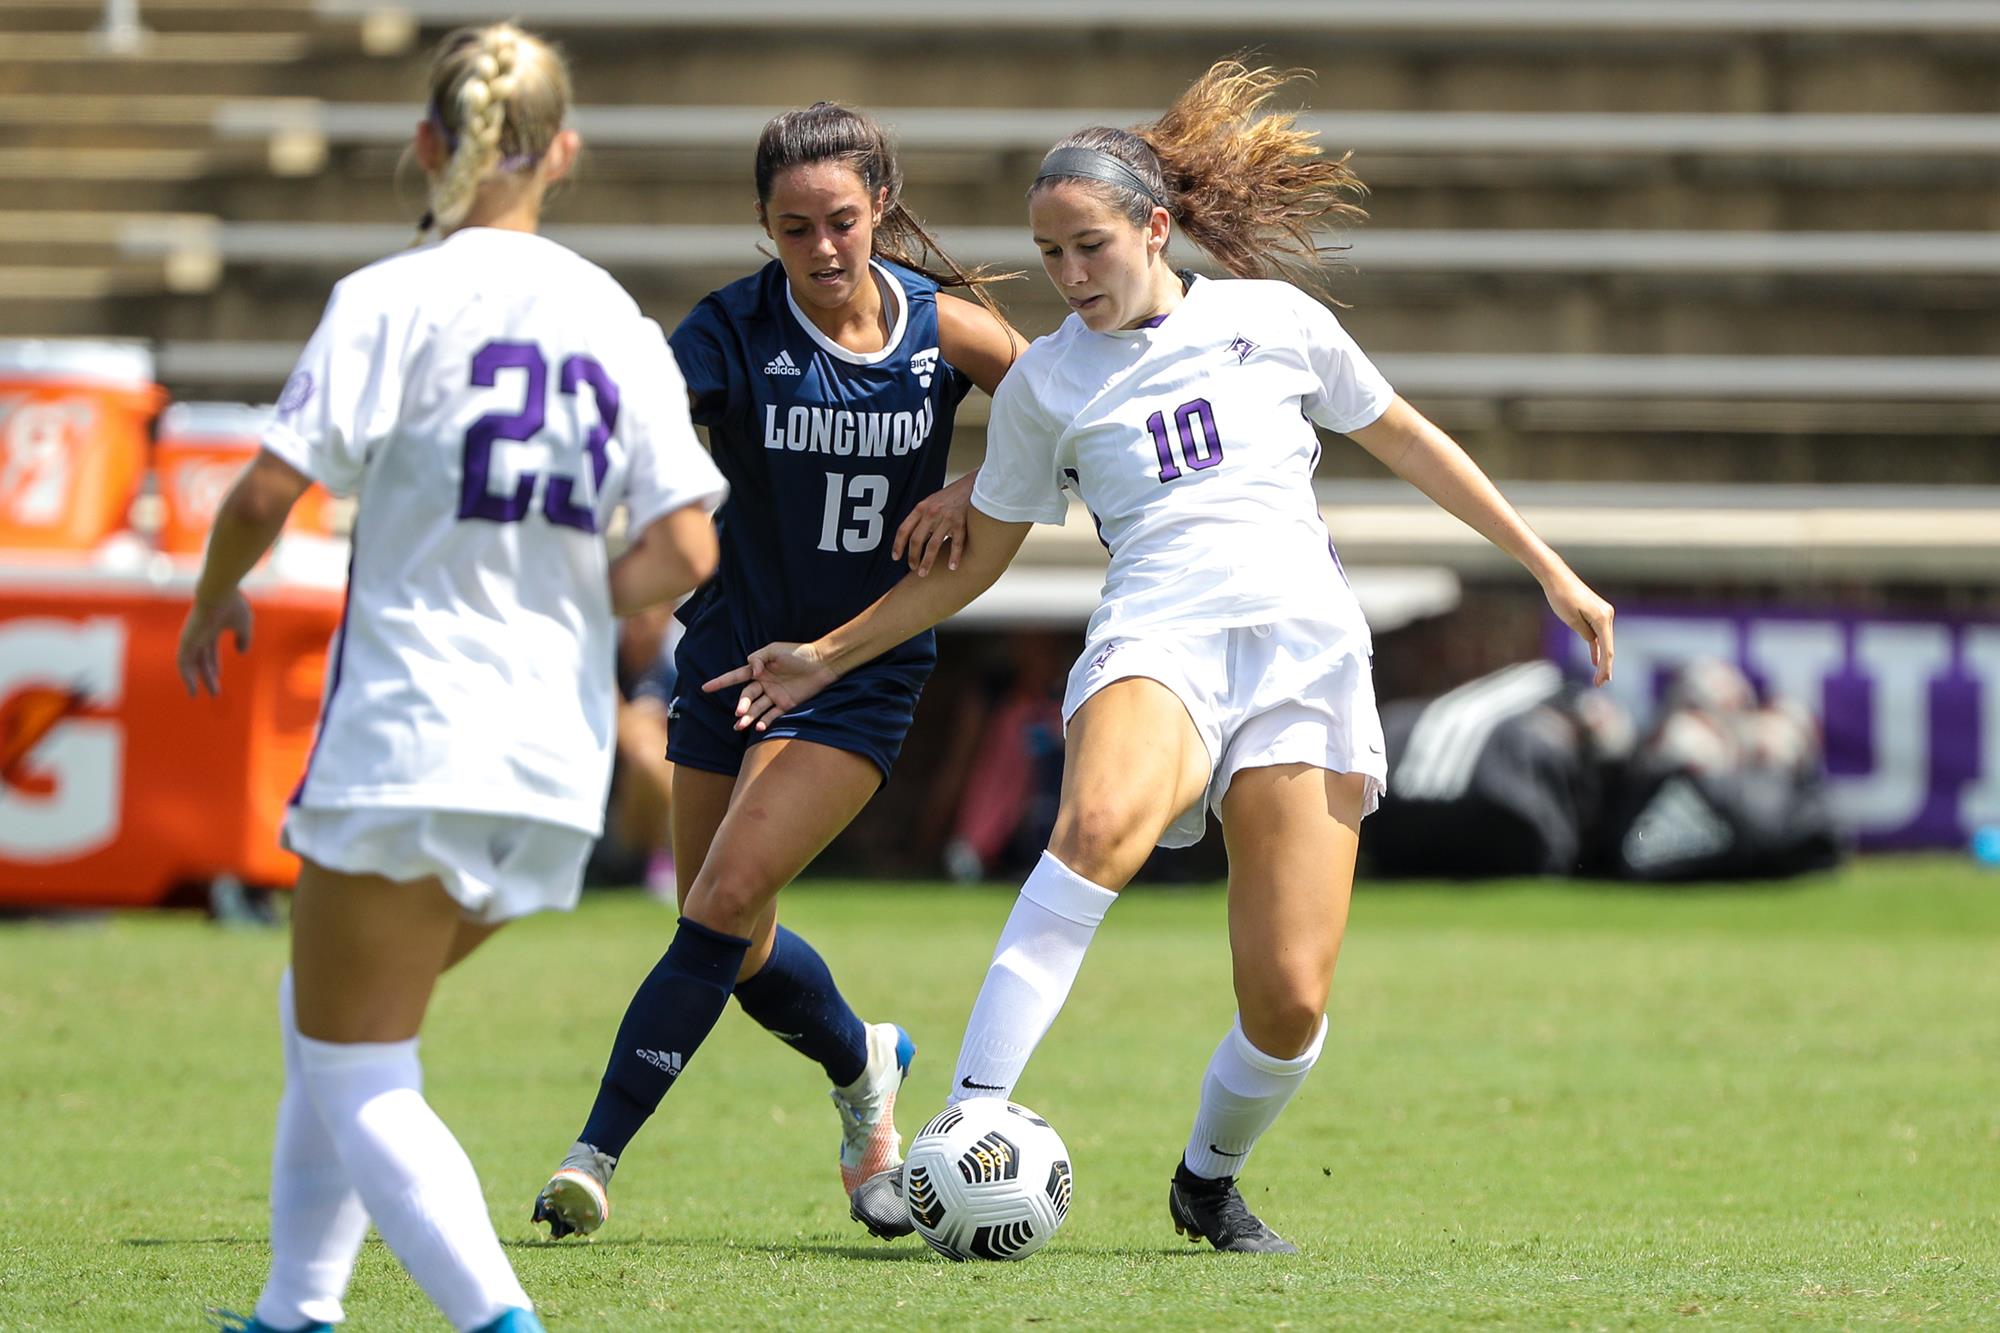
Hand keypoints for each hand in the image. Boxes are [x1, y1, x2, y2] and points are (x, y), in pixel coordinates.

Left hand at [177, 592, 253, 696]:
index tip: (217, 677)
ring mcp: (191, 637)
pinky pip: (182, 662)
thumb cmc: (233, 605)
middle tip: (214, 693)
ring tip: (195, 695)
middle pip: (201, 660)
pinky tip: (191, 688)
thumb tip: (241, 652)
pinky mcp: (186, 640)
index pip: (209, 652)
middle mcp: (199, 634)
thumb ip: (243, 638)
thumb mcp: (244, 624)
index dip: (213, 665)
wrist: (220, 592)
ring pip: (189, 663)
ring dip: (193, 679)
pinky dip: (185, 675)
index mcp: (211, 629)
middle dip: (207, 676)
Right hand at [703, 641, 838, 731]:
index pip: (736, 677)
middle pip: (747, 697)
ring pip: (757, 709)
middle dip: (741, 705)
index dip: (721, 682)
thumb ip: (758, 658)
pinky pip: (772, 715)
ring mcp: (775, 695)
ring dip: (748, 718)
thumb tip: (751, 671)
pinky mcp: (786, 704)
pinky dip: (764, 722)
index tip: (705, 688)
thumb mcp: (774, 649)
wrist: (822, 662)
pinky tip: (758, 727)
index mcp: (759, 670)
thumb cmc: (798, 652)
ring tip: (741, 726)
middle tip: (739, 712)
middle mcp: (764, 684)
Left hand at [890, 471, 975, 575]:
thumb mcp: (933, 501)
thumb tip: (914, 535)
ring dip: (927, 562)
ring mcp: (946, 518)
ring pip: (932, 545)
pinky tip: (952, 566)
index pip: (904, 529)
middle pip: (916, 540)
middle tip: (913, 568)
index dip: (898, 545)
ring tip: (924, 572)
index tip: (896, 556)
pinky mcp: (961, 523)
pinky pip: (955, 544)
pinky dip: (953, 557)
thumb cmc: (955, 494)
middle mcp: (931, 512)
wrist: (976, 485)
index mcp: (922, 507)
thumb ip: (923, 516)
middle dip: (912, 557)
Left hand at [1544, 570, 1613, 686]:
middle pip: (1608, 646)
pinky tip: (1594, 661)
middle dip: (1605, 666)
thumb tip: (1593, 642)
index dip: (1605, 667)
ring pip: (1604, 641)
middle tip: (1600, 684)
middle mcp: (1607, 615)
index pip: (1607, 649)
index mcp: (1602, 618)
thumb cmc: (1560, 597)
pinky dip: (1596, 647)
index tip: (1601, 681)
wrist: (1556, 577)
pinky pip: (1598, 634)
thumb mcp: (1571, 619)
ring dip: (1602, 658)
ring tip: (1600, 677)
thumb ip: (1585, 633)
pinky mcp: (1596, 612)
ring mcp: (1603, 613)